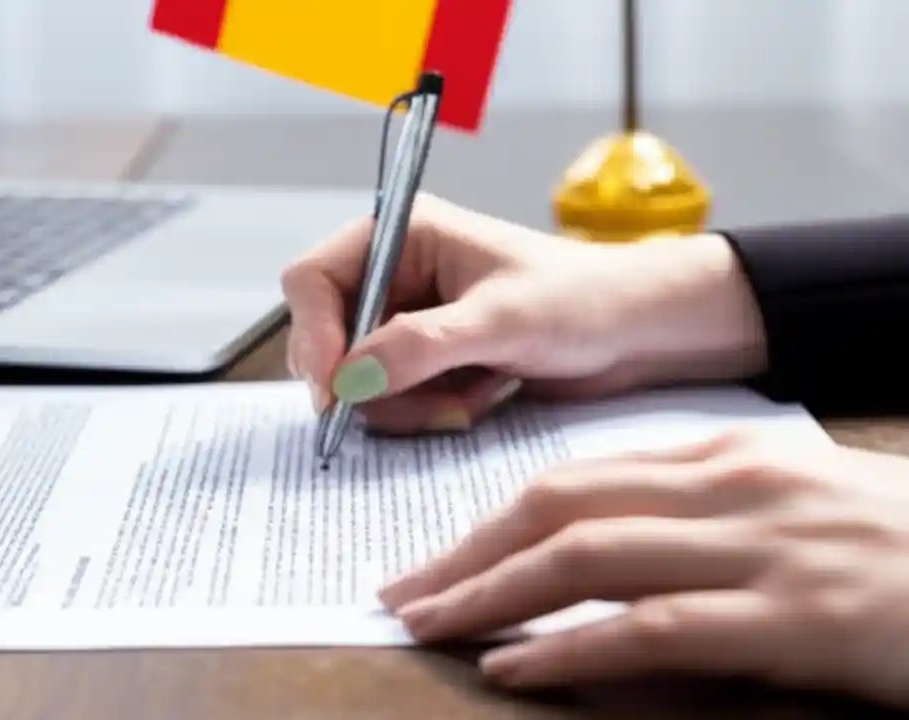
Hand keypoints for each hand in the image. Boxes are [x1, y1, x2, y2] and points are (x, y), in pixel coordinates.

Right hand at [280, 194, 767, 433]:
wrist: (637, 333)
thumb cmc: (581, 300)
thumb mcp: (500, 321)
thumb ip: (420, 346)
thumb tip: (349, 380)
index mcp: (402, 235)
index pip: (312, 280)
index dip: (312, 335)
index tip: (335, 391)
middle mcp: (394, 275)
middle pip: (328, 340)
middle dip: (372, 384)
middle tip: (426, 406)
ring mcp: (407, 323)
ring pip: (359, 382)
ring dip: (408, 405)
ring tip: (470, 399)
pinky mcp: (426, 363)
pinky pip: (393, 402)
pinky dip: (429, 413)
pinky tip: (480, 399)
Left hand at [377, 430, 908, 707]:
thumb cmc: (900, 546)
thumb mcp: (797, 502)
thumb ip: (705, 509)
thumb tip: (609, 540)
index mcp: (729, 455)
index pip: (579, 477)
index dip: (495, 519)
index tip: (441, 554)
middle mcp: (734, 488)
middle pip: (562, 505)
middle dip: (469, 550)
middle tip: (403, 592)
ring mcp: (764, 549)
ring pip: (589, 556)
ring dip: (493, 594)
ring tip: (430, 626)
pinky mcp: (797, 619)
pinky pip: (653, 629)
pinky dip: (571, 648)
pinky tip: (515, 667)